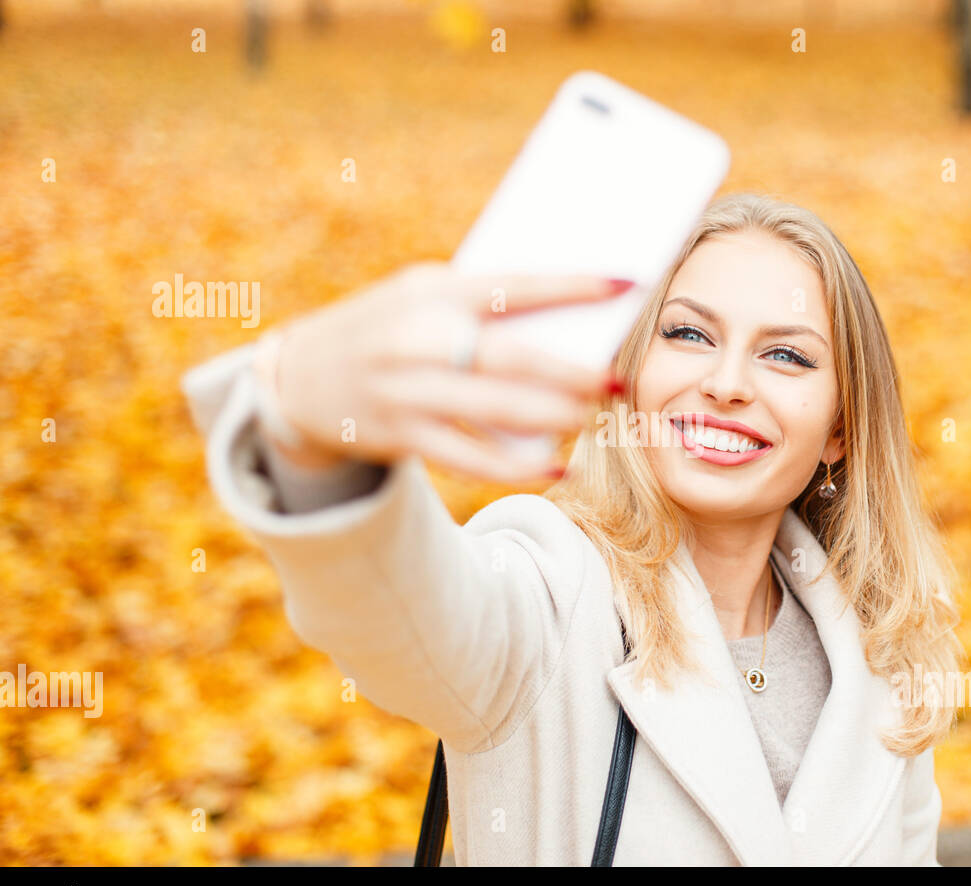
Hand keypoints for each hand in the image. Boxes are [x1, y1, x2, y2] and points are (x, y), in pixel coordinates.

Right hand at [255, 263, 630, 483]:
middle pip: (509, 358)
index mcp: (431, 291)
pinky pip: (469, 457)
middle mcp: (418, 340)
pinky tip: (555, 467)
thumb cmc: (387, 327)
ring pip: (494, 411)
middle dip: (569, 371)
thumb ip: (482, 304)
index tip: (624, 285)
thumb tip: (568, 323)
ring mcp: (407, 392)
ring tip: (590, 415)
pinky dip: (516, 467)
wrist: (297, 378)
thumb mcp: (421, 295)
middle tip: (613, 379)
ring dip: (551, 416)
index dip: (570, 286)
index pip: (511, 286)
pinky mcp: (401, 437)